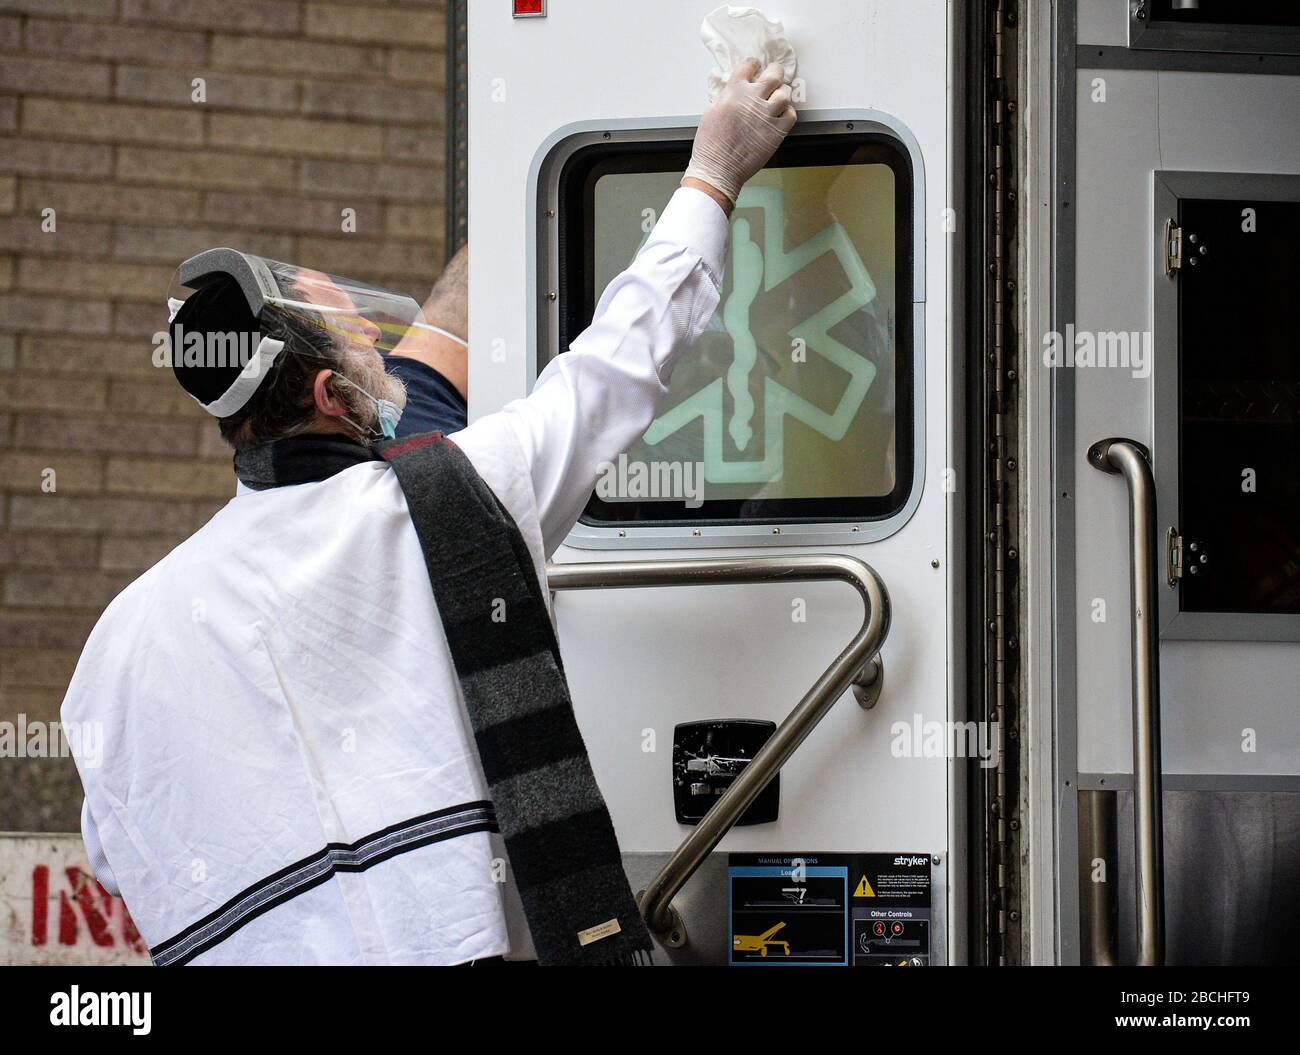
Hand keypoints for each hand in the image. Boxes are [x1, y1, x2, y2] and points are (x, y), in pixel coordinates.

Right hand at [682, 58, 797, 206]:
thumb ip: (727, 96)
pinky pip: (791, 114)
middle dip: (775, 73)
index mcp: (734, 90)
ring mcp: (767, 115)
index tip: (756, 69)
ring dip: (782, 94)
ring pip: (785, 93)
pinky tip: (779, 117)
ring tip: (776, 100)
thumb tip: (736, 91)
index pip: (750, 64)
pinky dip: (787, 113)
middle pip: (774, 74)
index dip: (754, 66)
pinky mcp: (777, 132)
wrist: (718, 170)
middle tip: (774, 77)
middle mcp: (753, 99)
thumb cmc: (710, 146)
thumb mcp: (711, 112)